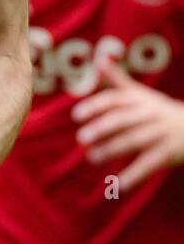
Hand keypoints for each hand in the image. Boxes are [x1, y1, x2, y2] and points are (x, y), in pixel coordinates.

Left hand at [71, 56, 183, 190]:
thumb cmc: (157, 110)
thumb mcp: (140, 93)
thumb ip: (117, 80)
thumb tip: (98, 58)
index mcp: (139, 100)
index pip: (115, 100)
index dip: (95, 105)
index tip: (76, 115)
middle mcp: (149, 114)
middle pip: (123, 120)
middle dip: (101, 128)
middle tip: (80, 138)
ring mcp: (160, 134)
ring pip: (133, 141)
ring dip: (111, 150)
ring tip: (92, 158)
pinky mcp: (167, 153)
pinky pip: (148, 164)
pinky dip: (133, 176)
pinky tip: (117, 185)